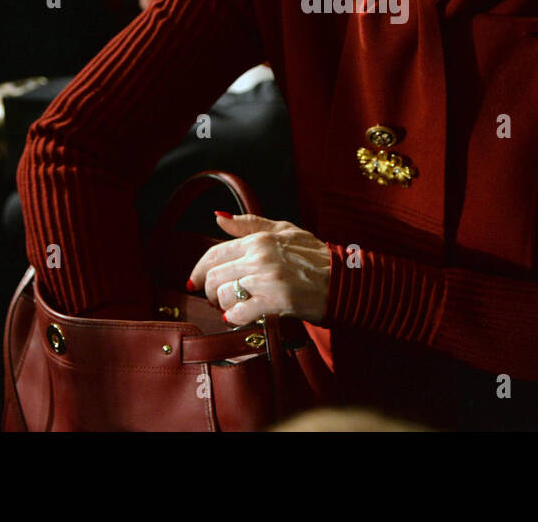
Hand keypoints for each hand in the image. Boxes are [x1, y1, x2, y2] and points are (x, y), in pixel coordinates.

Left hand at [189, 214, 331, 324]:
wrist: (343, 280)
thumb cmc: (315, 256)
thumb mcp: (284, 230)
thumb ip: (249, 224)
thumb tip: (218, 218)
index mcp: (259, 239)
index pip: (214, 253)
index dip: (198, 270)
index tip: (194, 282)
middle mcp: (260, 257)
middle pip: (214, 277)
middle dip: (209, 292)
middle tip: (216, 299)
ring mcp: (267, 280)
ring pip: (224, 295)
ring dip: (223, 305)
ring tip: (234, 307)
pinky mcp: (276, 302)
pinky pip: (240, 313)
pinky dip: (235, 318)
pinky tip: (240, 317)